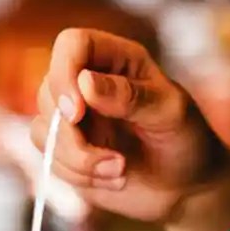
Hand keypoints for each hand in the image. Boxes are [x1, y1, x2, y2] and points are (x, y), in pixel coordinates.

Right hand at [31, 29, 229, 223]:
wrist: (186, 186)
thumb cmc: (187, 141)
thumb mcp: (170, 114)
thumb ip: (131, 97)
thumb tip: (85, 83)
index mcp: (117, 59)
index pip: (72, 44)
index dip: (64, 73)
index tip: (77, 113)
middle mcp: (88, 83)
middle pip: (48, 92)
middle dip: (72, 136)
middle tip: (115, 161)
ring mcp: (74, 117)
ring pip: (43, 131)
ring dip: (78, 161)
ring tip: (119, 171)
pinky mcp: (66, 149)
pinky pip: (49, 159)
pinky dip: (78, 176)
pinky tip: (112, 179)